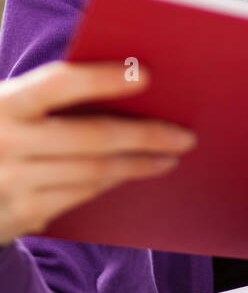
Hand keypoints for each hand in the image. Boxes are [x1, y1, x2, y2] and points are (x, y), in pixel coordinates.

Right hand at [0, 61, 197, 245]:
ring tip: (170, 155)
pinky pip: (78, 198)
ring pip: (92, 174)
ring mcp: (9, 185)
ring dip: (138, 165)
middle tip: (184, 135)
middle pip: (91, 138)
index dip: (103, 78)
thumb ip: (45, 96)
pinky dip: (110, 184)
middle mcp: (3, 144)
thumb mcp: (6, 106)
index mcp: (2, 103)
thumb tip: (128, 85)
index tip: (148, 74)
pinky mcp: (18, 217)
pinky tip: (133, 173)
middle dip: (145, 135)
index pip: (59, 83)